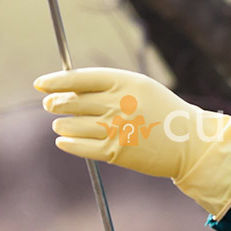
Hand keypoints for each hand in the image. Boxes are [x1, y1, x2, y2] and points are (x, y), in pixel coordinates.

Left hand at [34, 67, 230, 216]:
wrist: (189, 142)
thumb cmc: (161, 111)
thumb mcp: (139, 88)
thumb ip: (107, 87)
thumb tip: (68, 89)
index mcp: (125, 82)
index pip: (80, 78)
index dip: (56, 81)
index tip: (40, 84)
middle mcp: (119, 103)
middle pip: (72, 102)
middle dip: (56, 102)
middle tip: (50, 104)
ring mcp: (117, 128)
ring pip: (72, 125)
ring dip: (61, 124)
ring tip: (60, 123)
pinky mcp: (117, 152)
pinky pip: (81, 147)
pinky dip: (67, 142)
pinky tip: (62, 140)